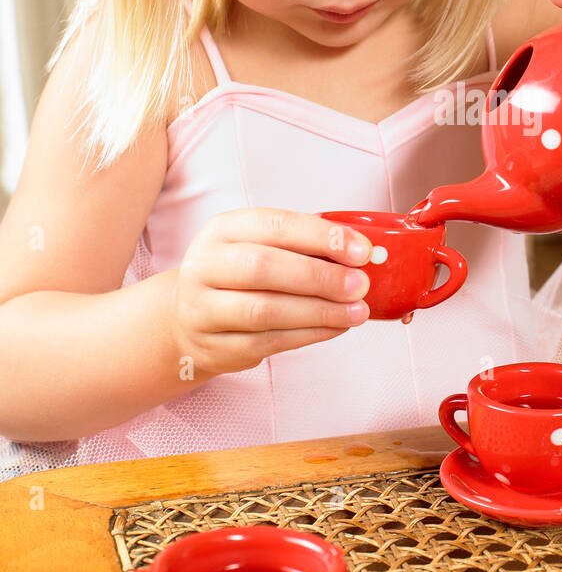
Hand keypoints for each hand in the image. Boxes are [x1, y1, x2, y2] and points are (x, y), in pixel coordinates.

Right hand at [170, 209, 373, 377]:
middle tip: (360, 285)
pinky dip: (309, 334)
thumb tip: (361, 255)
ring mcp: (203, 308)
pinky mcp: (214, 346)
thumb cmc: (240, 275)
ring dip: (319, 311)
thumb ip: (303, 246)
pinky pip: (268, 342)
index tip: (361, 251)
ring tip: (356, 311)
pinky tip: (335, 327)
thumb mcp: (260, 247)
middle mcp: (205, 265)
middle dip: (321, 277)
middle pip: (264, 268)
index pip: (275, 225)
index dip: (321, 237)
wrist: (190, 318)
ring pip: (265, 311)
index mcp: (223, 229)